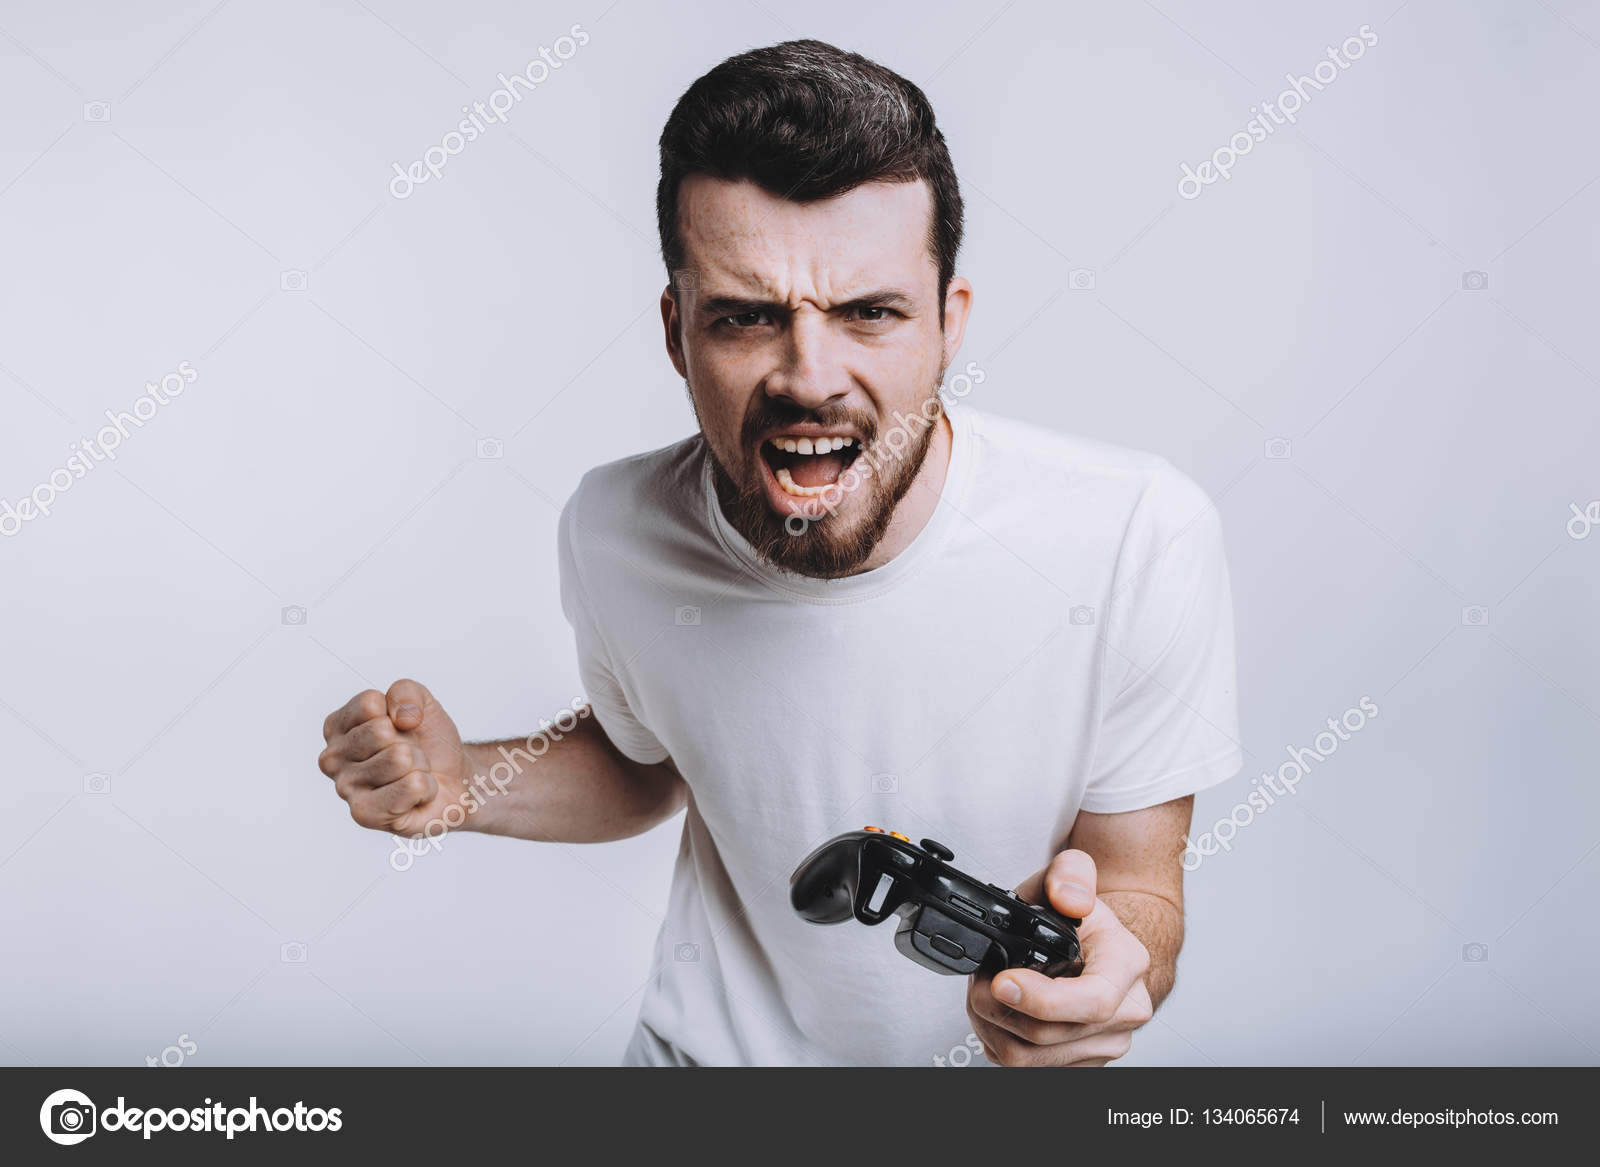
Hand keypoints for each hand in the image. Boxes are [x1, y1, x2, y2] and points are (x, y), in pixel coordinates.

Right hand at [318, 679, 469, 836]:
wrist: (453, 778)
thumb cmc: (429, 743)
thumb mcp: (422, 702)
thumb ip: (406, 692)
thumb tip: (400, 717)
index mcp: (337, 727)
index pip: (369, 704)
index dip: (399, 713)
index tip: (401, 727)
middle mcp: (332, 758)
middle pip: (381, 732)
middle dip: (410, 742)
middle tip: (410, 755)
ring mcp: (345, 789)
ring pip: (400, 759)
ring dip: (419, 766)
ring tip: (412, 774)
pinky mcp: (364, 814)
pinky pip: (411, 786)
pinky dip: (425, 788)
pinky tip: (415, 795)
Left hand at [966, 850, 1153, 1065]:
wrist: (1101, 948)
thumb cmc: (1083, 918)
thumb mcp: (1072, 877)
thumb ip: (1070, 873)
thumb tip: (1068, 898)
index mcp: (1127, 965)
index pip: (1092, 1002)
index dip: (1040, 999)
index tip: (1002, 981)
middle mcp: (1125, 1011)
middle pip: (1048, 1034)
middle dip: (998, 1009)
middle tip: (979, 981)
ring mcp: (1106, 1043)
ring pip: (1031, 1059)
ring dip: (992, 1027)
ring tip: (984, 995)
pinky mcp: (1082, 1062)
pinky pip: (1029, 1067)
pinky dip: (1001, 1041)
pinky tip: (1000, 1013)